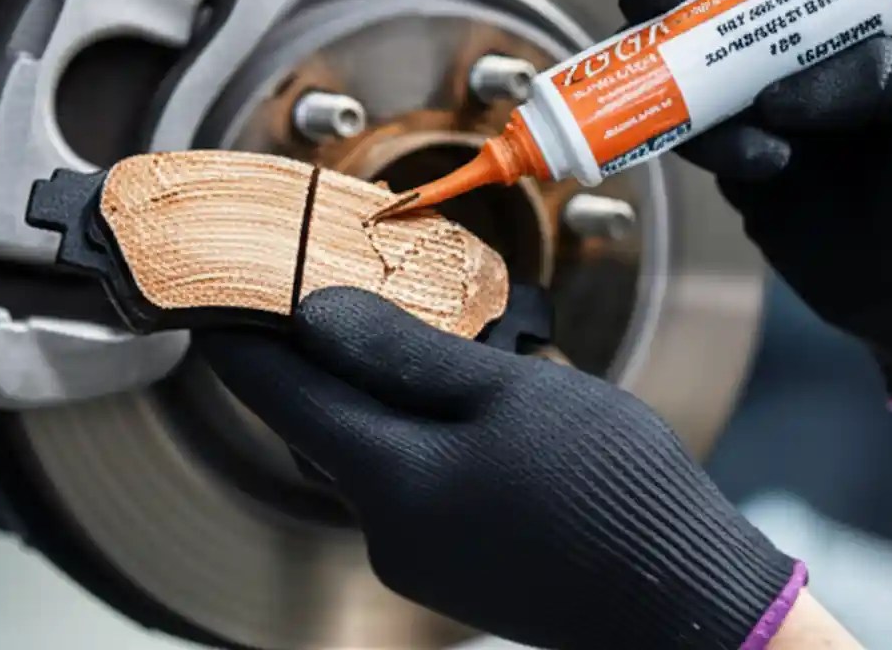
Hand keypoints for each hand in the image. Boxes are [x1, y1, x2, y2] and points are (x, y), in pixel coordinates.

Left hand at [202, 288, 801, 648]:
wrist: (680, 597)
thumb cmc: (610, 490)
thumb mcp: (510, 394)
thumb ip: (405, 354)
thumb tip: (315, 316)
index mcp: (392, 479)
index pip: (283, 397)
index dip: (242, 342)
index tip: (212, 302)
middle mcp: (386, 528)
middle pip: (317, 427)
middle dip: (308, 362)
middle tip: (312, 293)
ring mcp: (415, 556)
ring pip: (362, 455)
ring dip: (363, 398)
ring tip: (391, 338)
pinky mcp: (447, 566)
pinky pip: (401, 486)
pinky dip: (403, 438)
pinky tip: (446, 406)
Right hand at [620, 0, 891, 404]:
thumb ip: (881, 77)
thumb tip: (778, 92)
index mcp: (880, 21)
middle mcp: (816, 57)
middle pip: (733, 5)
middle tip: (650, 3)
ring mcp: (774, 111)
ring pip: (701, 74)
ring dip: (693, 86)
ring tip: (752, 130)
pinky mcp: (745, 163)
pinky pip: (701, 140)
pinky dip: (712, 147)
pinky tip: (761, 165)